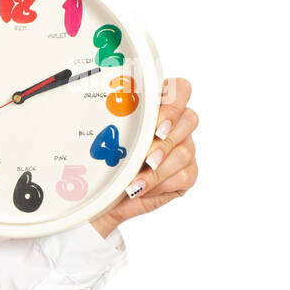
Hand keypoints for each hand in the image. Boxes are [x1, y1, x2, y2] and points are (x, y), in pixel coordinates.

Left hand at [89, 77, 198, 238]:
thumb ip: (117, 123)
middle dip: (165, 141)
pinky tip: (141, 189)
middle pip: (189, 118)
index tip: (157, 125)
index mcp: (155, 109)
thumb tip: (116, 116)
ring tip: (135, 181)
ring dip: (158, 169)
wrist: (100, 200)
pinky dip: (160, 184)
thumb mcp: (104, 140)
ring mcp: (183, 149)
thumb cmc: (101, 165)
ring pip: (185, 151)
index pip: (179, 89)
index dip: (173, 104)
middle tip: (147, 158)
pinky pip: (185, 175)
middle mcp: (174, 126)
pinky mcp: (186, 173)